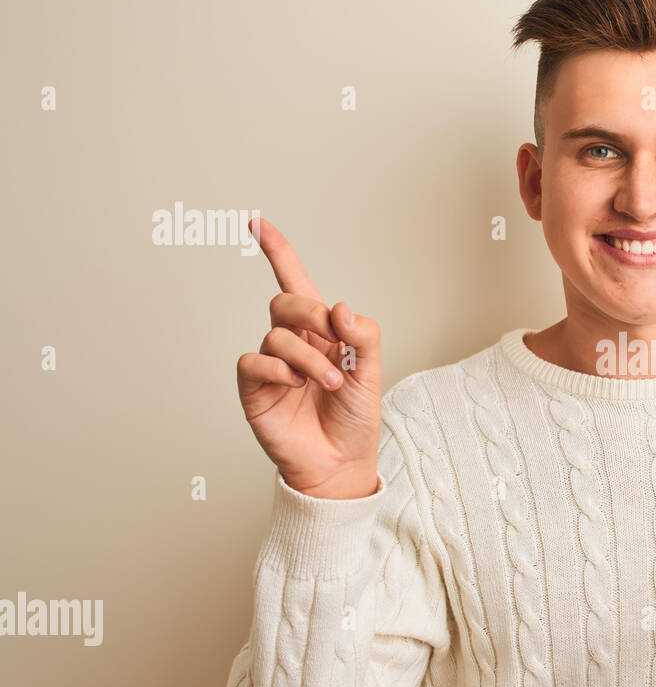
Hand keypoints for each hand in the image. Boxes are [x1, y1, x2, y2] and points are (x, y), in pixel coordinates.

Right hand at [235, 217, 381, 499]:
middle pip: (285, 303)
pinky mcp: (254, 389)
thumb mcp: (371, 373)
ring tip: (330, 383)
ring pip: (276, 335)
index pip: (295, 283)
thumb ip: (362, 336)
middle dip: (309, 313)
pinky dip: (278, 369)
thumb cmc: (355, 419)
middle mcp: (293, 345)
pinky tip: (295, 384)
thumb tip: (339, 308)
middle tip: (333, 341)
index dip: (278, 253)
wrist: (342, 463)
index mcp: (321, 333)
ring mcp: (272, 367)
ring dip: (308, 357)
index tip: (258, 223)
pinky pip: (254, 362)